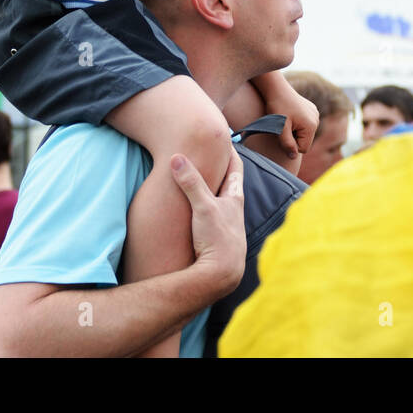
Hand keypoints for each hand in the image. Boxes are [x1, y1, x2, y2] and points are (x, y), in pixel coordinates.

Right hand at [170, 146, 245, 296]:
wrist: (221, 275)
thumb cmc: (218, 240)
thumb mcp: (203, 208)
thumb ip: (191, 183)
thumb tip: (177, 158)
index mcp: (234, 199)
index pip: (235, 168)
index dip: (230, 151)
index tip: (224, 137)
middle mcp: (234, 210)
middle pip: (231, 182)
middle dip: (223, 168)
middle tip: (213, 153)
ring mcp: (227, 224)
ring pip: (222, 200)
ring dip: (214, 188)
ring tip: (204, 178)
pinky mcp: (217, 238)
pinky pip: (212, 215)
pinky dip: (206, 206)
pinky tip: (199, 210)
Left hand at [265, 88, 317, 158]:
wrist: (276, 89)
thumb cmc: (277, 107)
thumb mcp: (280, 128)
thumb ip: (287, 144)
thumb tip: (293, 157)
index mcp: (311, 125)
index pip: (303, 148)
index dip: (290, 145)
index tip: (282, 133)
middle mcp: (316, 120)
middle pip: (305, 141)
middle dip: (293, 138)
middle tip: (283, 126)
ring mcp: (315, 114)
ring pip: (304, 134)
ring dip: (294, 131)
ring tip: (286, 120)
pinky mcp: (311, 110)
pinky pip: (304, 125)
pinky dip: (297, 124)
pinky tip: (290, 115)